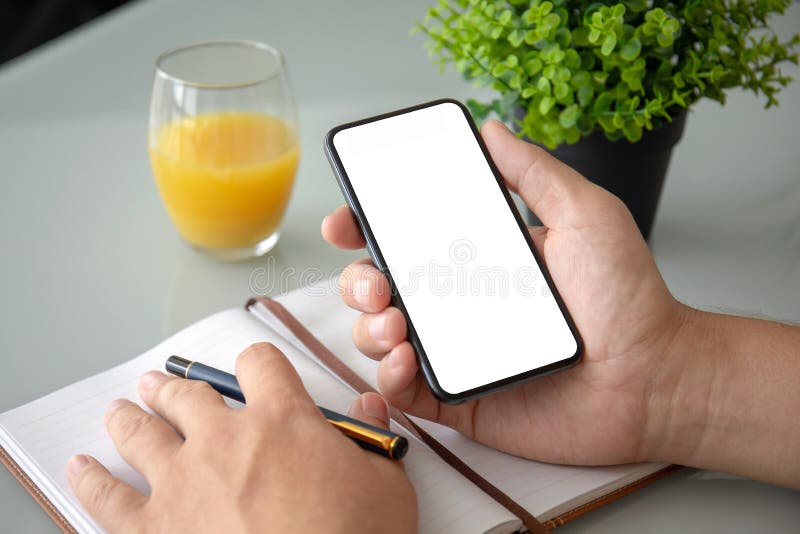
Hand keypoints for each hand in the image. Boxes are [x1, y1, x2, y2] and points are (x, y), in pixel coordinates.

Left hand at [66, 343, 416, 532]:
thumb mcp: (386, 484)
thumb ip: (371, 440)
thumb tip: (368, 407)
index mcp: (281, 420)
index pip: (260, 366)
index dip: (257, 363)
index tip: (253, 369)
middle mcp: (225, 439)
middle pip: (188, 395)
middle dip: (174, 387)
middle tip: (160, 385)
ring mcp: (183, 482)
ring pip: (142, 433)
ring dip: (130, 418)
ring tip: (121, 410)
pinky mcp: (155, 529)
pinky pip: (108, 499)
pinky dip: (91, 481)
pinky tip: (81, 470)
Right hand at [321, 120, 687, 465]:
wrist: (652, 377)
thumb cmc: (627, 299)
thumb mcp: (585, 216)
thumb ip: (535, 173)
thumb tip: (492, 130)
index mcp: (478, 258)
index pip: (405, 238)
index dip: (364, 228)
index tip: (346, 221)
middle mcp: (458, 303)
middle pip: (378, 287)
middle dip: (357, 282)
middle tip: (377, 284)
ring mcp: (455, 351)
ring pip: (380, 337)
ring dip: (368, 328)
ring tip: (394, 325)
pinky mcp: (459, 397)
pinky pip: (404, 391)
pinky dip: (387, 378)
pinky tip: (403, 362)